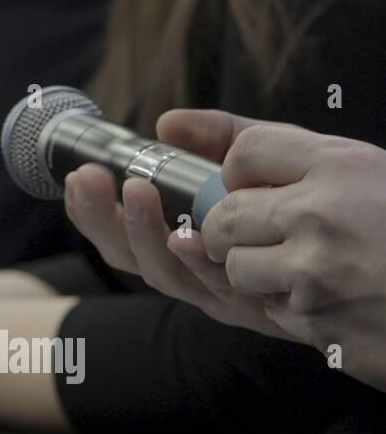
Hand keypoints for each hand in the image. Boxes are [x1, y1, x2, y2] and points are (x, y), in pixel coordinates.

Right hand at [64, 109, 288, 339]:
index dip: (90, 211)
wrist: (374, 259)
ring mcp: (222, 295)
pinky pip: (216, 289)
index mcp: (181, 244)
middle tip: (89, 180)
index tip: (76, 178)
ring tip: (134, 189)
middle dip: (102, 218)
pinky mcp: (257, 309)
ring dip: (142, 232)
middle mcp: (193, 275)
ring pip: (164, 273)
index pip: (120, 233)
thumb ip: (219, 138)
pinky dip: (195, 264)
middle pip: (129, 256)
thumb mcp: (265, 163)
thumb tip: (167, 124)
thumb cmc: (311, 210)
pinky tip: (184, 236)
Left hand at [201, 122, 385, 389]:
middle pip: (223, 217)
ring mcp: (318, 276)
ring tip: (320, 267)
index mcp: (340, 166)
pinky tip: (342, 298)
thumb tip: (164, 123)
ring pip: (236, 270)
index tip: (265, 185)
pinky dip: (295, 308)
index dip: (244, 174)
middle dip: (235, 229)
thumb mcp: (361, 167)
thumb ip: (269, 145)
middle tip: (282, 234)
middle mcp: (321, 216)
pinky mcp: (321, 326)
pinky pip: (272, 312)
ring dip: (261, 273)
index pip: (242, 154)